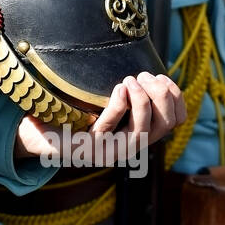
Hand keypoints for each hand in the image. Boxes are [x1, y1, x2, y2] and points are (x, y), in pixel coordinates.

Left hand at [15, 72, 185, 162]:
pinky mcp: (90, 149)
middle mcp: (132, 145)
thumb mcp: (112, 101)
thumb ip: (131, 93)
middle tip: (140, 77)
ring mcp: (112, 151)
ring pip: (143, 129)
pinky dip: (119, 104)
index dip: (177, 97)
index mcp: (141, 133)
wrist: (46, 135)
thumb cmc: (81, 114)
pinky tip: (117, 89)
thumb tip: (152, 73)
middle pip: (167, 123)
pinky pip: (110, 126)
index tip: (160, 78)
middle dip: (160, 94)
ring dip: (141, 99)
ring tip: (128, 81)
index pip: (178, 120)